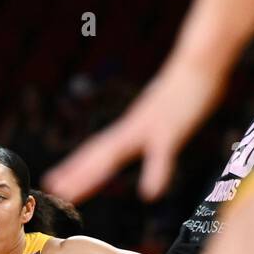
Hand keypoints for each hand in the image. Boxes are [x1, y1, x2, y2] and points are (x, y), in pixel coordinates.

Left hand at [45, 64, 221, 203]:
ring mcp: (149, 128)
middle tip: (52, 188)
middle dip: (75, 173)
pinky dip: (155, 172)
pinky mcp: (171, 129)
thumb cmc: (187, 88)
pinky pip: (161, 154)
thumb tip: (148, 134)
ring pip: (114, 154)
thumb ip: (155, 128)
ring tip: (69, 192)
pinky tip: (150, 194)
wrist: (202, 60)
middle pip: (98, 154)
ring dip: (90, 173)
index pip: (98, 149)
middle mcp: (133, 128)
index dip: (76, 165)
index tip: (55, 179)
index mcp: (131, 127)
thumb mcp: (167, 113)